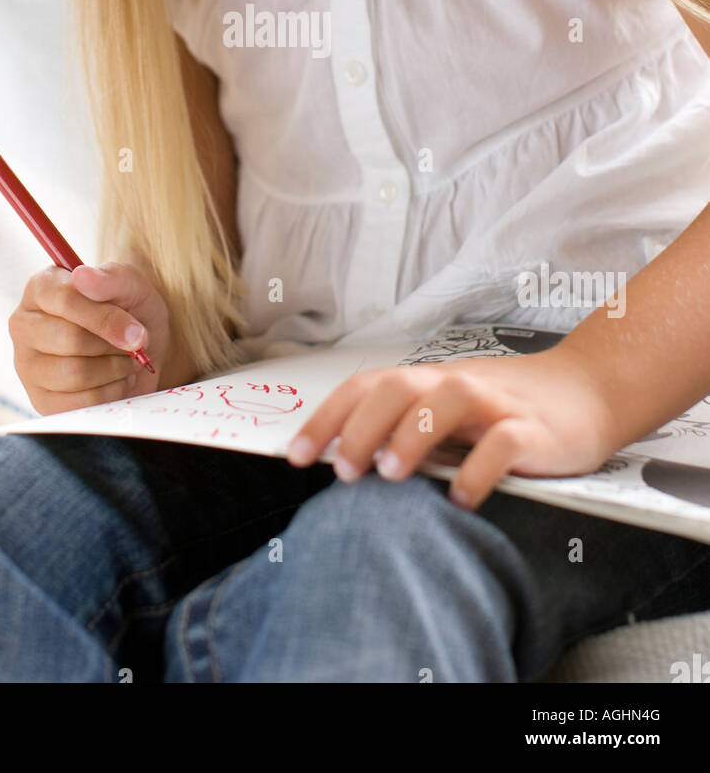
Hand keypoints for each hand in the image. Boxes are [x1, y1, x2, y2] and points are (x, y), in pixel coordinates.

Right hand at [9, 256, 171, 414]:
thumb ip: (111, 277)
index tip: (137, 332)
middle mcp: (24, 325)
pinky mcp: (41, 399)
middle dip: (113, 345)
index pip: (65, 299)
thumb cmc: (131, 311)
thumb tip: (83, 275)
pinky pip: (78, 404)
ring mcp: (27, 365)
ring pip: (74, 374)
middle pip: (69, 339)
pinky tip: (116, 380)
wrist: (142, 351)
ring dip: (114, 369)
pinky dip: (110, 393)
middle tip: (134, 345)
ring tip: (125, 360)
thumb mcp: (132, 286)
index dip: (105, 318)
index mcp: (42, 288)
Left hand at [286, 346, 617, 510]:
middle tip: (341, 469)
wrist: (587, 391)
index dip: (327, 418)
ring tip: (391, 474)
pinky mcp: (533, 430)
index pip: (366, 388)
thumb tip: (343, 461)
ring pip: (446, 401)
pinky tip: (461, 499)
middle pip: (398, 387)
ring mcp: (495, 403)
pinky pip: (503, 443)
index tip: (295, 456)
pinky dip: (479, 469)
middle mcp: (455, 385)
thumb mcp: (448, 413)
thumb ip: (405, 429)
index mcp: (427, 382)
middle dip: (361, 425)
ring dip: (412, 435)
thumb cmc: (505, 408)